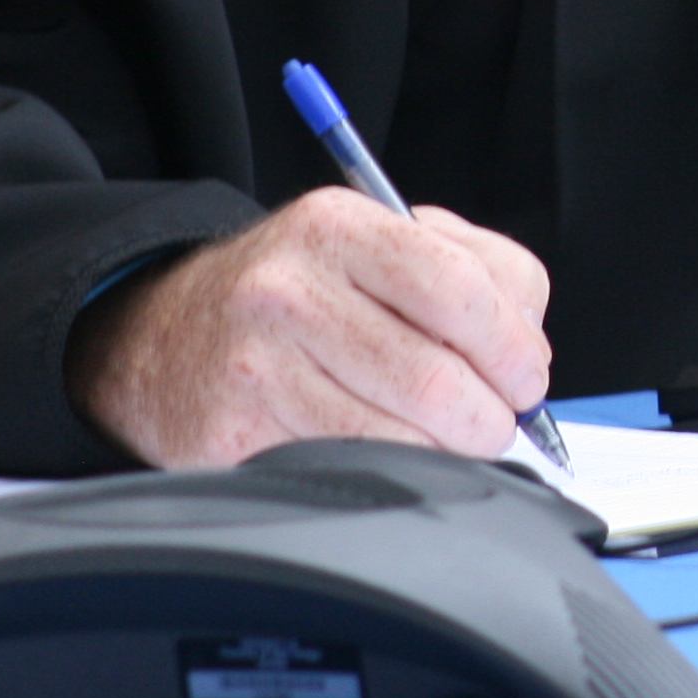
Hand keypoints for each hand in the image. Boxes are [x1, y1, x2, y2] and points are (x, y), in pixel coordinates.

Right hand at [67, 187, 553, 470]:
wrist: (168, 335)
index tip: (528, 377)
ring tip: (449, 436)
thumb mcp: (381, 242)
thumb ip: (478, 271)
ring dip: (447, 451)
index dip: (512, 345)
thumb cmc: (303, 290)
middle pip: (436, 378)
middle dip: (490, 416)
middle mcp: (289, 289)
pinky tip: (391, 451)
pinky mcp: (233, 433)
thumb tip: (529, 352)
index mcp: (339, 226)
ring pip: (399, 436)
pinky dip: (392, 470)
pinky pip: (348, 468)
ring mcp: (256, 364)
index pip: (458, 288)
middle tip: (497, 421)